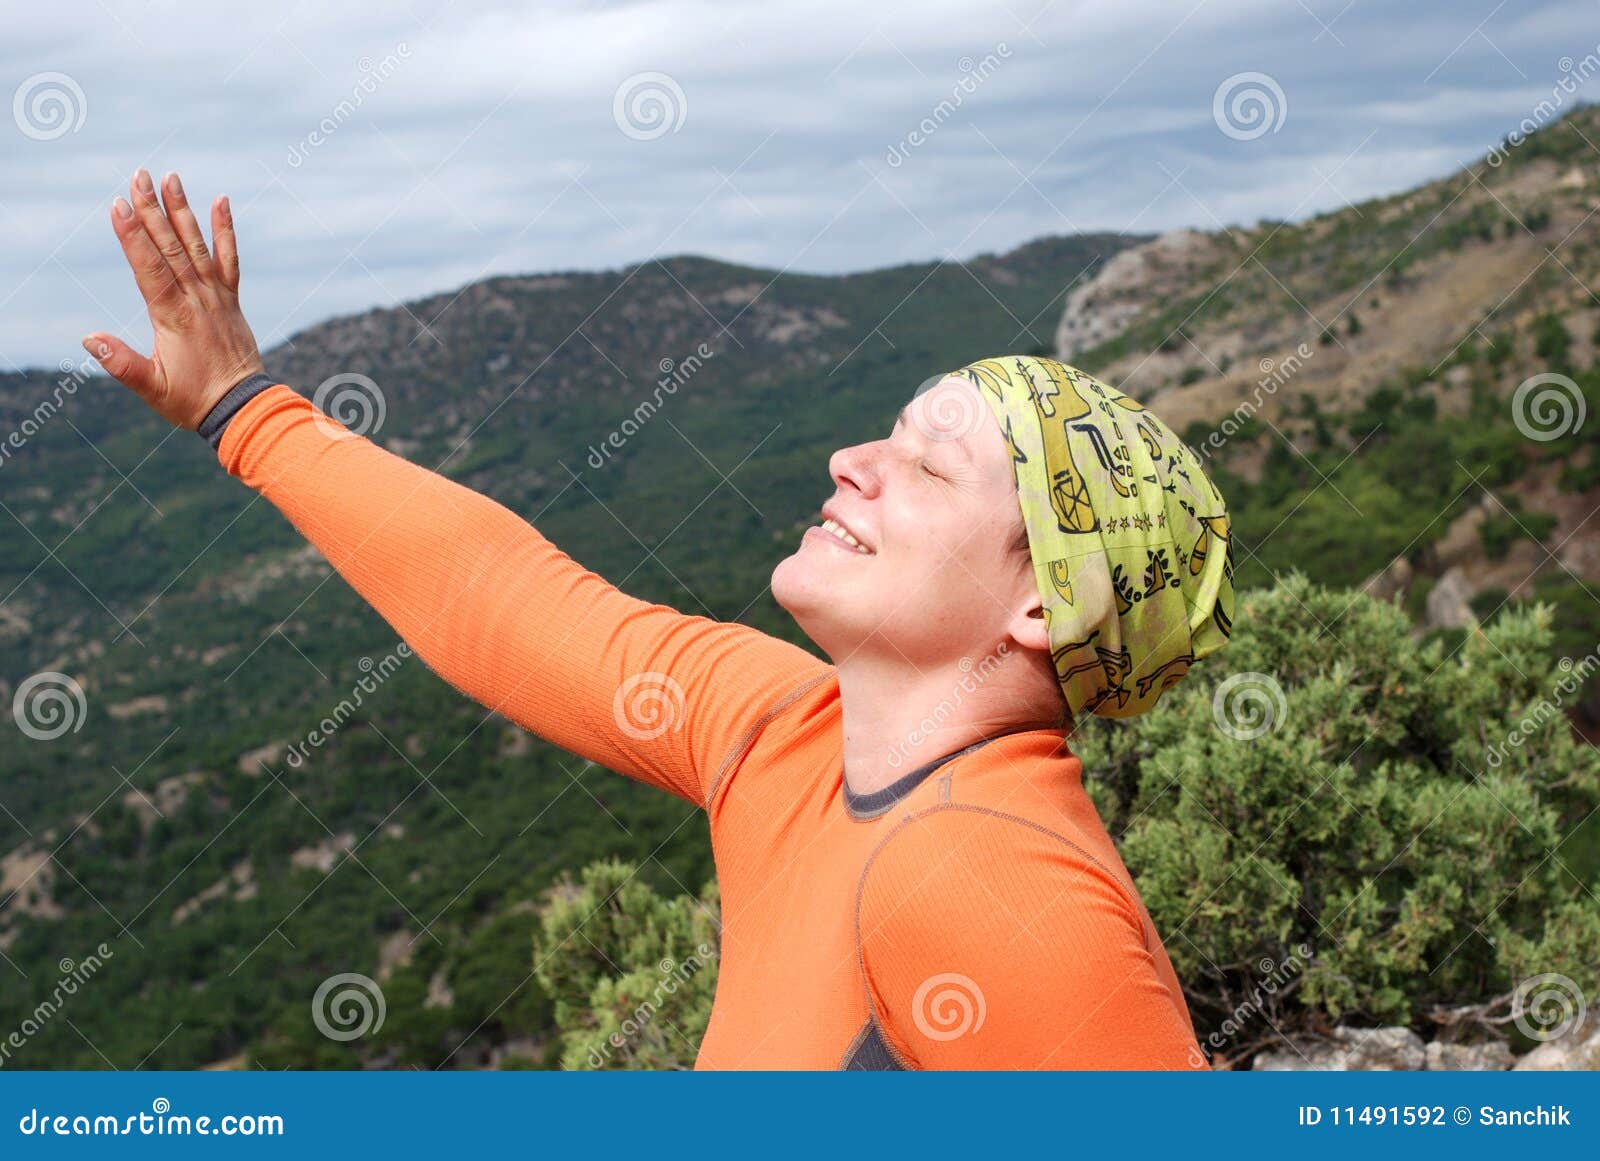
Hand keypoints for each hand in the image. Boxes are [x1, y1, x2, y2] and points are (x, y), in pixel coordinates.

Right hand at [84, 168, 266, 429]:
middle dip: (152, 211)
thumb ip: (122, 364)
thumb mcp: (152, 388)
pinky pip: (229, 260)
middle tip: (138, 175)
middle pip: (172, 248)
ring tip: (170, 178)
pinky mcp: (230, 300)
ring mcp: (217, 298)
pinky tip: (221, 201)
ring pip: (198, 247)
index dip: (133, 236)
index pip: (150, 269)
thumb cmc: (193, 401)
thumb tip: (89, 339)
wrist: (243, 408)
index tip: (119, 205)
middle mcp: (198, 300)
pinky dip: (225, 231)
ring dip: (182, 211)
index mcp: (174, 317)